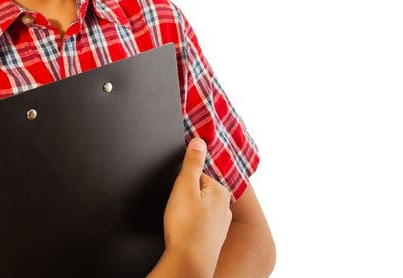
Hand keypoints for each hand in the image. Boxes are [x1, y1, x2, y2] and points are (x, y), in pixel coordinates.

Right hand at [161, 137, 232, 277]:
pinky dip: (191, 227)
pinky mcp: (213, 239)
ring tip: (180, 223)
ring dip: (188, 213)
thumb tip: (200, 141)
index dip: (182, 183)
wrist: (189, 262)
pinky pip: (199, 225)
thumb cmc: (186, 227)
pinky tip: (184, 233)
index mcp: (220, 190)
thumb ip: (192, 162)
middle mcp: (225, 207)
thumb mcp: (185, 186)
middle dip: (186, 198)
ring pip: (199, 210)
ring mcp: (220, 225)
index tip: (177, 195)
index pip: (197, 175)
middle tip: (177, 210)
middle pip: (199, 192)